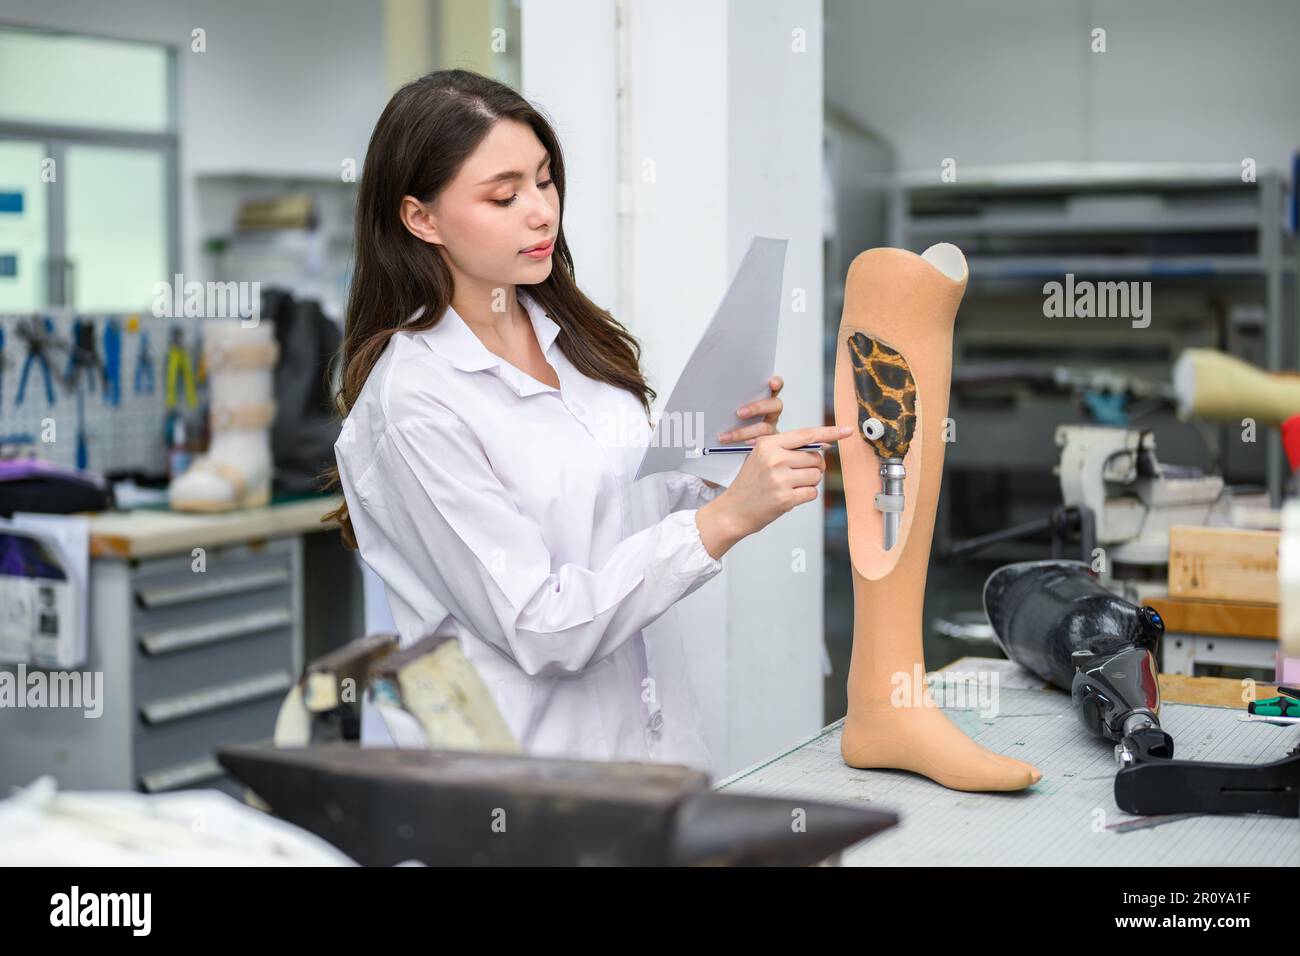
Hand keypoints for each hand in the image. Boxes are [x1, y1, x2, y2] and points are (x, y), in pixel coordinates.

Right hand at [695, 423, 852, 558]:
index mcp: (769, 444)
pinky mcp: (785, 498)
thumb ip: (789, 448)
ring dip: (809, 483)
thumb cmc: (751, 483)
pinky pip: (812, 493)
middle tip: (795, 475)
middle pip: (816, 458)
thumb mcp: (762, 456)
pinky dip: (805, 495)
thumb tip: (824, 446)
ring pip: (816, 476)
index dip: (830, 433)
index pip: (807, 435)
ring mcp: (780, 479)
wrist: (733, 510)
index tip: (848, 431)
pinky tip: (789, 496)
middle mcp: (775, 459)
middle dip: (813, 467)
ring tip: (790, 486)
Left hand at [717, 375, 782, 443]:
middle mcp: (770, 412)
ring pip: (764, 427)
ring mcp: (770, 428)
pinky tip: (742, 445)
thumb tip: (710, 393)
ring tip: (728, 436)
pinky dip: (751, 443)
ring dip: (745, 431)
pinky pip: (762, 443)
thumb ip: (731, 399)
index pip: (775, 387)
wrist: (732, 444)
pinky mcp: (766, 443)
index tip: (772, 383)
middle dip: (757, 407)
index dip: (776, 383)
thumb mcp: (732, 406)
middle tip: (740, 413)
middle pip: (775, 405)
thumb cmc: (732, 420)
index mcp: (764, 398)